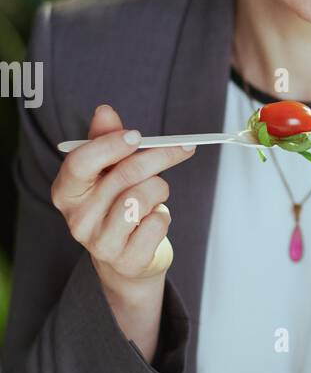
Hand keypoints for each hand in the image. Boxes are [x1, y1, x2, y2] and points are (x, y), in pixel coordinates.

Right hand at [51, 104, 195, 293]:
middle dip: (158, 157)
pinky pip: (157, 224)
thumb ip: (105, 140)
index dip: (110, 145)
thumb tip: (104, 111)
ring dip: (160, 189)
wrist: (125, 257)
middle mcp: (77, 219)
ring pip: (141, 199)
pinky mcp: (127, 260)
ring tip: (157, 193)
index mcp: (67, 191)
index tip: (138, 135)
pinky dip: (163, 215)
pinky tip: (154, 218)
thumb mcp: (107, 170)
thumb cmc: (116, 203)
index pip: (81, 162)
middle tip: (181, 148)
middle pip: (122, 176)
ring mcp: (100, 244)